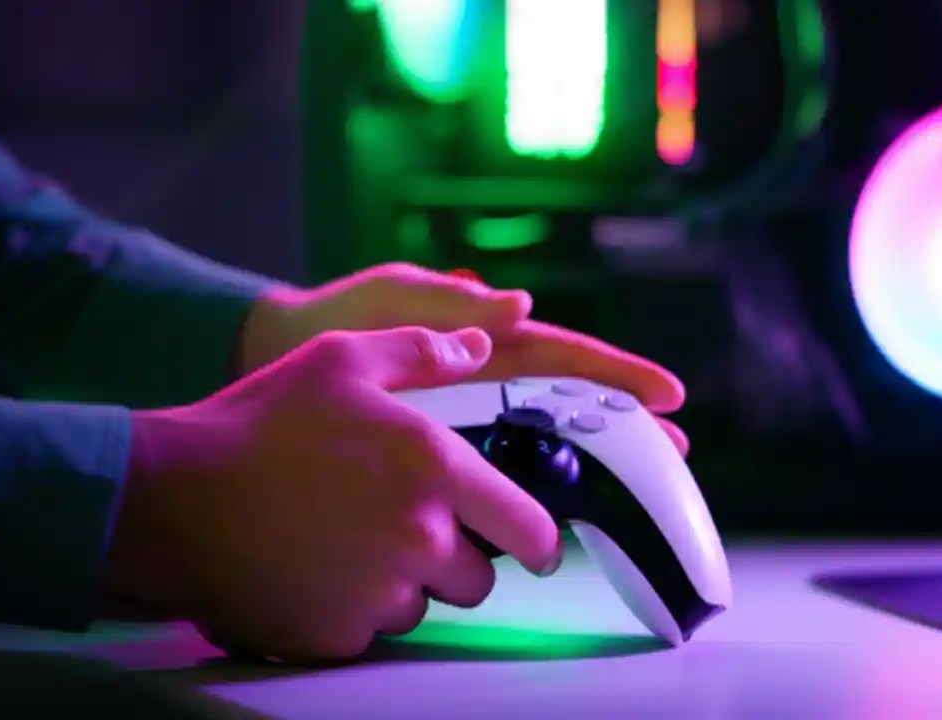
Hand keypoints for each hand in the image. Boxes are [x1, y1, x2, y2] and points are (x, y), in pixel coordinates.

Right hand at [104, 326, 560, 663]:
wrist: (171, 499)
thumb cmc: (257, 423)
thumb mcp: (342, 360)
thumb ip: (423, 351)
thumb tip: (482, 344)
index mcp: (436, 471)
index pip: (530, 529)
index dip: (538, 540)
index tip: (534, 545)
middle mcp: (420, 539)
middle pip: (478, 578)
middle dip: (452, 558)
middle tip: (400, 528)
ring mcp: (380, 594)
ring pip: (423, 606)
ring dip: (401, 586)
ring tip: (344, 544)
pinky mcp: (338, 636)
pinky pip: (370, 632)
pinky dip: (351, 611)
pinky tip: (313, 571)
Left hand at [238, 263, 689, 453]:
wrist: (267, 364)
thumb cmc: (330, 325)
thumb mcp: (386, 303)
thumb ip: (448, 308)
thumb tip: (521, 306)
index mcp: (478, 341)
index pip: (562, 357)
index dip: (615, 374)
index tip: (666, 395)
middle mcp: (481, 383)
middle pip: (567, 406)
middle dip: (621, 426)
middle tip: (674, 454)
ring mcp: (461, 421)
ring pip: (539, 446)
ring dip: (589, 464)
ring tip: (638, 491)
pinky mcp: (434, 457)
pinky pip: (494, 475)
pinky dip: (529, 492)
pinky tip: (556, 519)